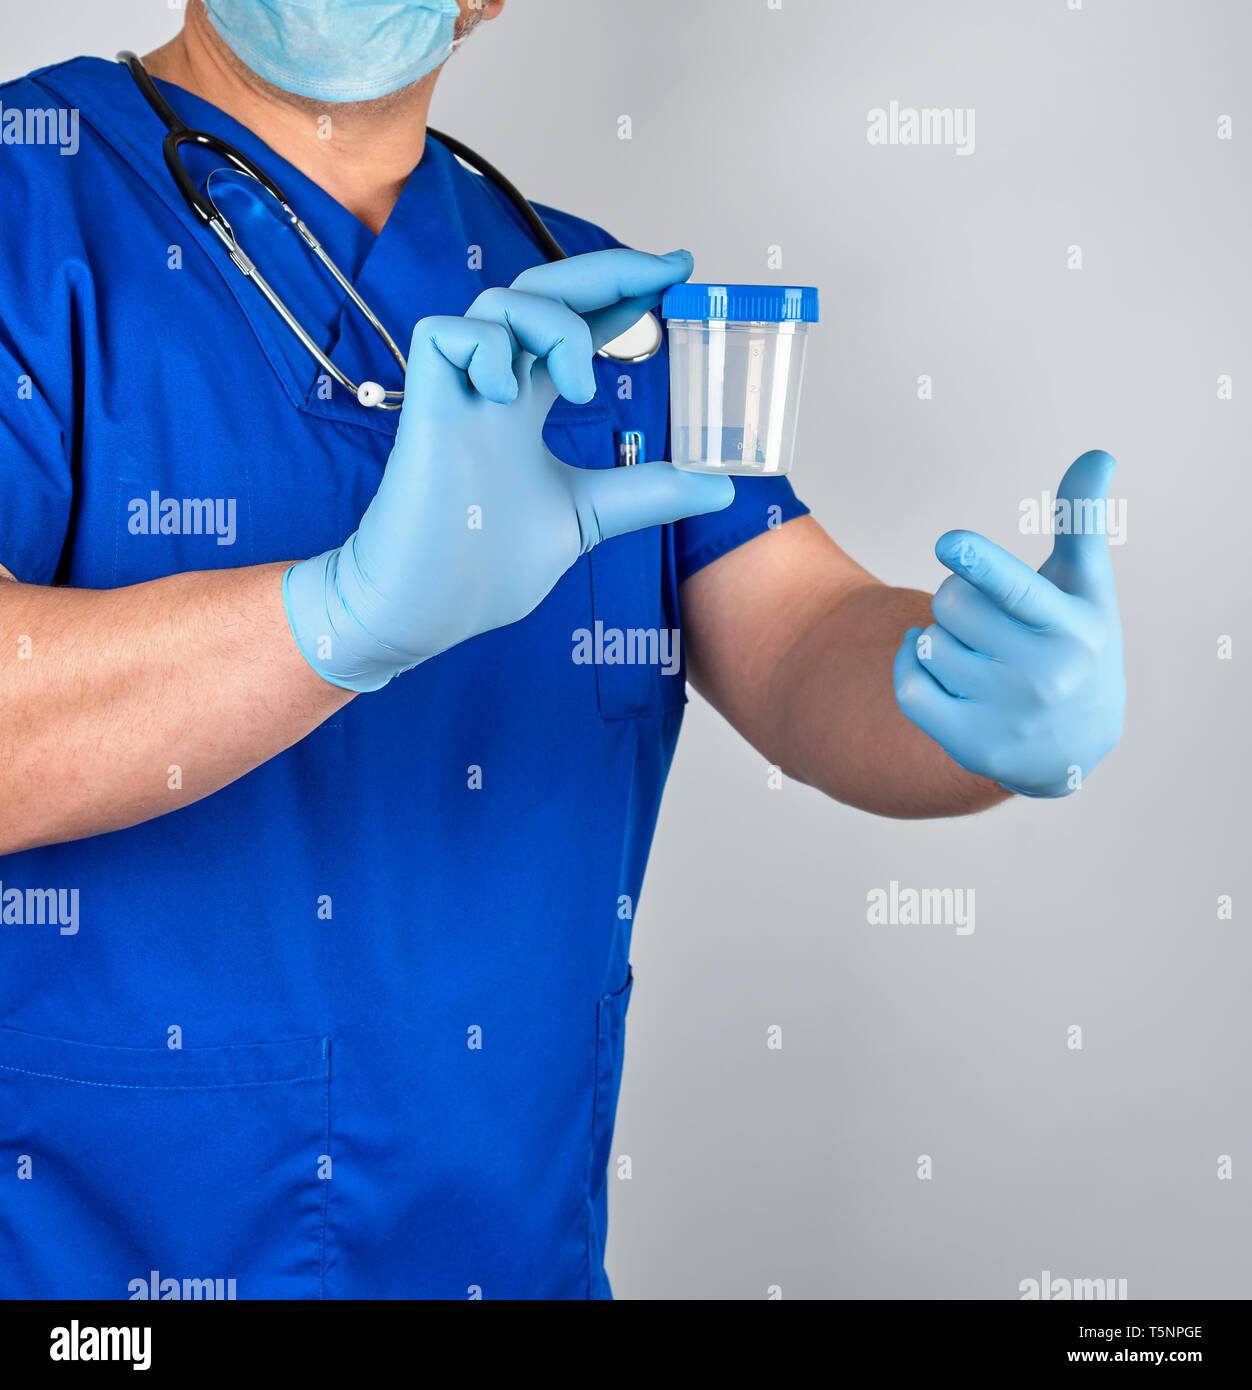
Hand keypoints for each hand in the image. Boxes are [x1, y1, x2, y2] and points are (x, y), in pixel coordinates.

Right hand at [283, 248, 733, 690]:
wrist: (428, 611)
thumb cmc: (485, 569)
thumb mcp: (588, 516)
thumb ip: (647, 493)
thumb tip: (722, 488)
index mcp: (524, 408)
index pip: (574, 329)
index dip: (620, 297)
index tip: (677, 276)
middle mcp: (493, 390)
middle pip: (542, 293)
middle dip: (607, 271)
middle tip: (666, 270)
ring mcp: (457, 394)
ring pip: (501, 302)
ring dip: (555, 325)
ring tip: (582, 387)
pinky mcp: (425, 408)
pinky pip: (445, 333)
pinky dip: (486, 348)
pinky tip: (506, 395)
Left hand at [894, 450, 1124, 796]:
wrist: (1074, 745)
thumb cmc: (1075, 644)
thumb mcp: (1086, 587)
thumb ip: (1081, 521)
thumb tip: (1097, 454)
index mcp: (1073, 626)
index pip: (1016, 589)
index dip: (979, 563)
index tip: (949, 544)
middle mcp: (1046, 673)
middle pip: (953, 605)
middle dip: (957, 598)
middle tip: (982, 617)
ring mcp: (1008, 712)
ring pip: (928, 642)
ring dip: (938, 636)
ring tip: (972, 649)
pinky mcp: (972, 744)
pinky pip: (909, 687)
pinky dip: (911, 666)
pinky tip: (933, 663)